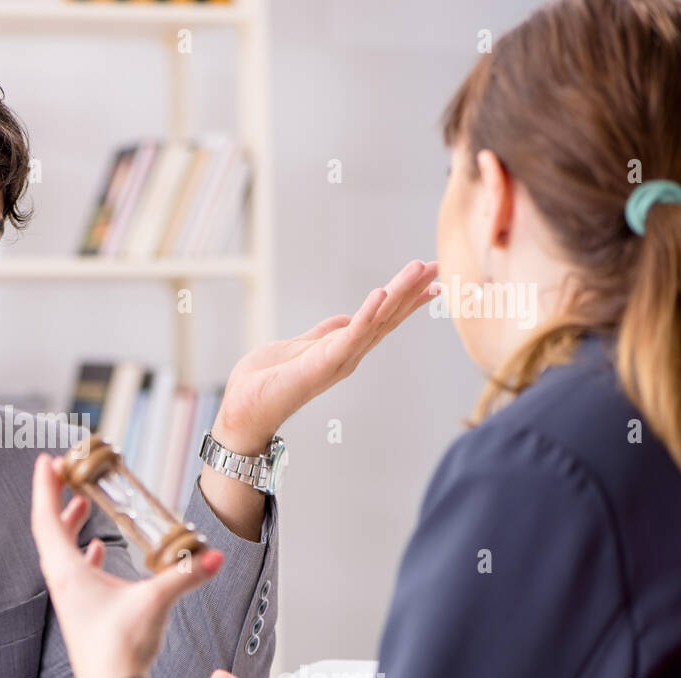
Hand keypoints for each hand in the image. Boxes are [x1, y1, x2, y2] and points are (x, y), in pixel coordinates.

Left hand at [30, 453, 224, 677]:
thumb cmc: (120, 650)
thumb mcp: (155, 603)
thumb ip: (185, 576)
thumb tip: (214, 556)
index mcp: (68, 574)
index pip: (46, 520)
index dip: (44, 488)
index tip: (45, 462)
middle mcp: (64, 584)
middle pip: (50, 531)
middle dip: (57, 499)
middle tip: (65, 475)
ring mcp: (71, 600)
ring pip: (62, 551)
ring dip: (68, 525)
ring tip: (80, 505)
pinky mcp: (83, 613)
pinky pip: (77, 573)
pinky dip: (83, 554)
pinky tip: (96, 551)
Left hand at [212, 259, 440, 454]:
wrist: (244, 408)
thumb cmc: (267, 381)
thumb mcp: (300, 347)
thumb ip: (323, 334)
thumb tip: (343, 319)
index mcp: (343, 348)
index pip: (382, 319)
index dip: (406, 299)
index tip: (430, 279)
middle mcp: (348, 354)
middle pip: (387, 317)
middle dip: (412, 291)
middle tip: (437, 266)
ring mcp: (337, 359)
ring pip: (376, 321)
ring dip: (399, 294)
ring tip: (419, 269)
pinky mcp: (321, 362)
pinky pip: (349, 335)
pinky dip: (366, 314)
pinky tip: (381, 293)